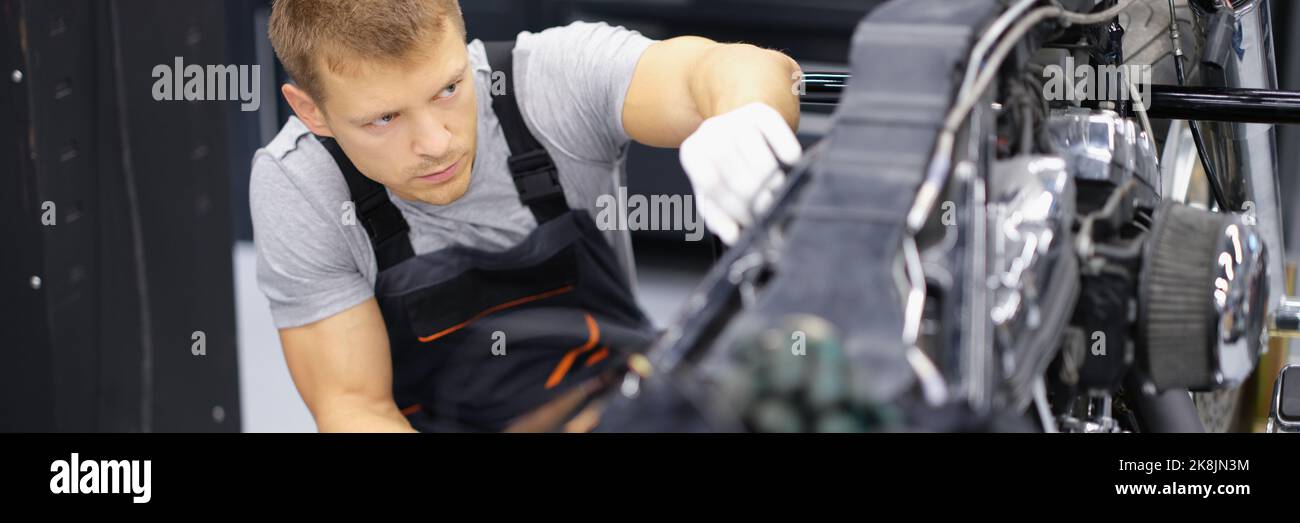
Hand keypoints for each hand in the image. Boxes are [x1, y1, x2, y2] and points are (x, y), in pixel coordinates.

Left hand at [679, 102, 801, 244]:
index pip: (713, 186)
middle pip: (739, 178)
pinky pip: (780, 138)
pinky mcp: (761, 112)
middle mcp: (710, 131)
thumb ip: (717, 216)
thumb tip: (732, 235)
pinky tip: (790, 163)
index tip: (749, 221)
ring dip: (774, 185)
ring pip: (762, 164)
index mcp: (692, 152)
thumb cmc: (725, 164)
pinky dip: (789, 154)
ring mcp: (736, 119)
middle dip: (756, 203)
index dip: (734, 208)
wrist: (740, 124)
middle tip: (766, 211)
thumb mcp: (712, 190)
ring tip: (776, 192)